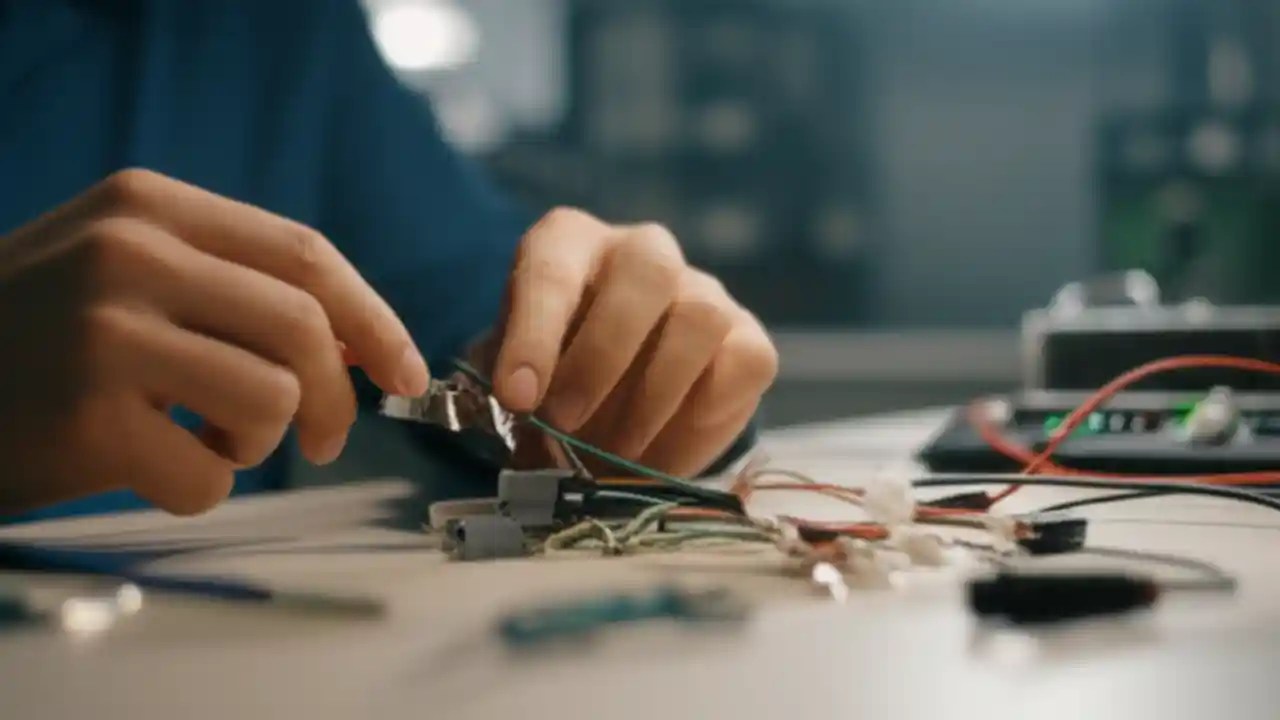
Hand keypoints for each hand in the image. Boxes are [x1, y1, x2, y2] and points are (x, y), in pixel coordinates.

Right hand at [0, 169, 427, 515]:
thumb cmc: (39, 339)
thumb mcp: (127, 272)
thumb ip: (232, 287)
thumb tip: (355, 341)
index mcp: (149, 207)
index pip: (305, 255)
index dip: (374, 318)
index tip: (406, 371)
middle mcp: (128, 253)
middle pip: (303, 326)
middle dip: (337, 396)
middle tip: (325, 437)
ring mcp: (104, 331)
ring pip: (271, 396)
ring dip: (260, 440)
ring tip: (208, 439)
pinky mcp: (85, 415)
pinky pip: (209, 474)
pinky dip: (202, 488)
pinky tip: (154, 467)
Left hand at [489, 208, 777, 476]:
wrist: (612, 420)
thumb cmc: (552, 388)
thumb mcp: (519, 390)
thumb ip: (519, 398)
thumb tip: (527, 421)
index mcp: (569, 244)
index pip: (553, 266)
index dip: (533, 333)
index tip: (517, 398)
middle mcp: (640, 252)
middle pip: (646, 270)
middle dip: (601, 355)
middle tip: (567, 424)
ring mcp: (702, 291)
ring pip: (701, 317)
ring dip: (654, 395)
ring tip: (618, 451)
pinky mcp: (747, 339)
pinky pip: (745, 360)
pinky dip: (706, 411)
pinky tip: (667, 445)